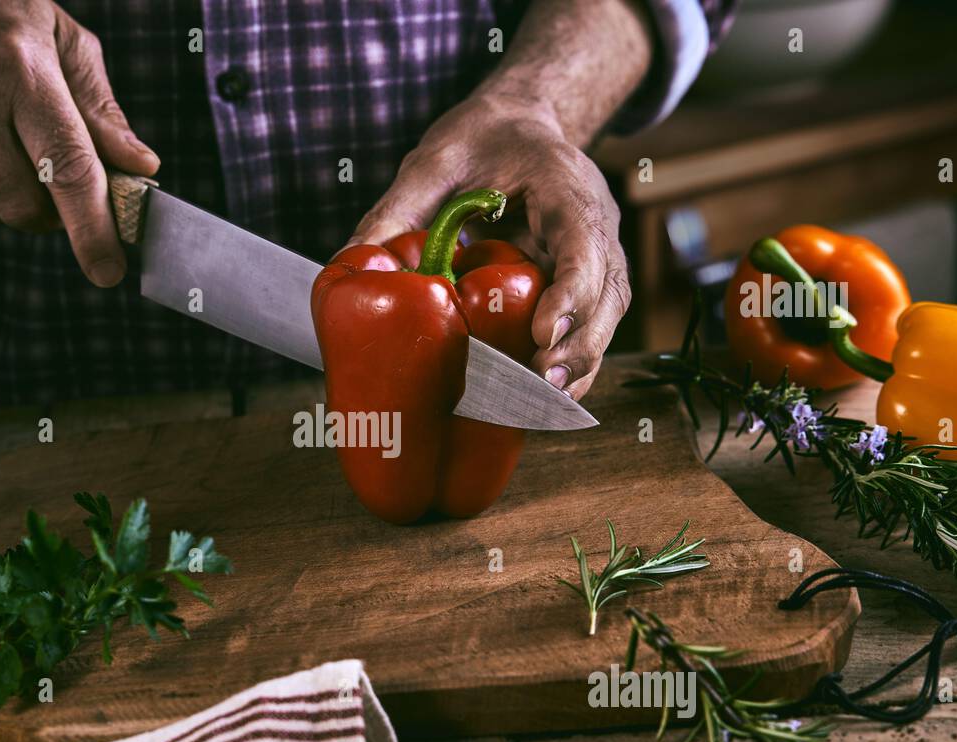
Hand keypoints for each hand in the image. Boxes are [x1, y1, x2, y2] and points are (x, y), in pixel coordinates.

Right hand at [0, 0, 157, 285]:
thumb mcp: (62, 40)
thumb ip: (101, 110)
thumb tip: (140, 168)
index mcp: (20, 71)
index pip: (64, 168)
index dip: (91, 228)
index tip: (108, 270)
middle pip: (19, 207)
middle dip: (49, 214)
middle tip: (56, 185)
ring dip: (8, 200)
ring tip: (6, 147)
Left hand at [349, 96, 631, 401]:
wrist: (520, 125)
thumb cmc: (484, 138)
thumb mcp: (436, 160)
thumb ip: (399, 206)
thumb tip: (350, 259)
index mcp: (565, 188)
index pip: (583, 244)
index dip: (571, 292)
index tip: (543, 332)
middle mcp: (593, 225)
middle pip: (606, 293)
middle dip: (579, 345)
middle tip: (542, 384)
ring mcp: (596, 255)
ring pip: (605, 316)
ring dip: (580, 363)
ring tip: (545, 402)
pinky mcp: (583, 281)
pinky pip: (589, 325)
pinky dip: (572, 361)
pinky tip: (544, 395)